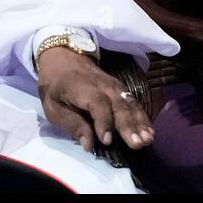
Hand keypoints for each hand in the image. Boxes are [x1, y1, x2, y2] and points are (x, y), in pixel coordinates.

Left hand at [36, 47, 153, 152]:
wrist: (63, 57)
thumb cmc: (56, 85)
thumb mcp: (53, 106)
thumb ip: (72, 125)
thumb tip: (88, 145)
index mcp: (83, 88)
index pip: (98, 105)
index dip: (103, 122)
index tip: (107, 141)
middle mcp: (103, 86)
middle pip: (119, 105)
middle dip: (129, 126)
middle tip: (138, 144)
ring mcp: (114, 86)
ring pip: (130, 104)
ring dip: (140, 122)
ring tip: (148, 139)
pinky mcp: (120, 89)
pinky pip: (133, 103)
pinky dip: (142, 117)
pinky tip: (150, 131)